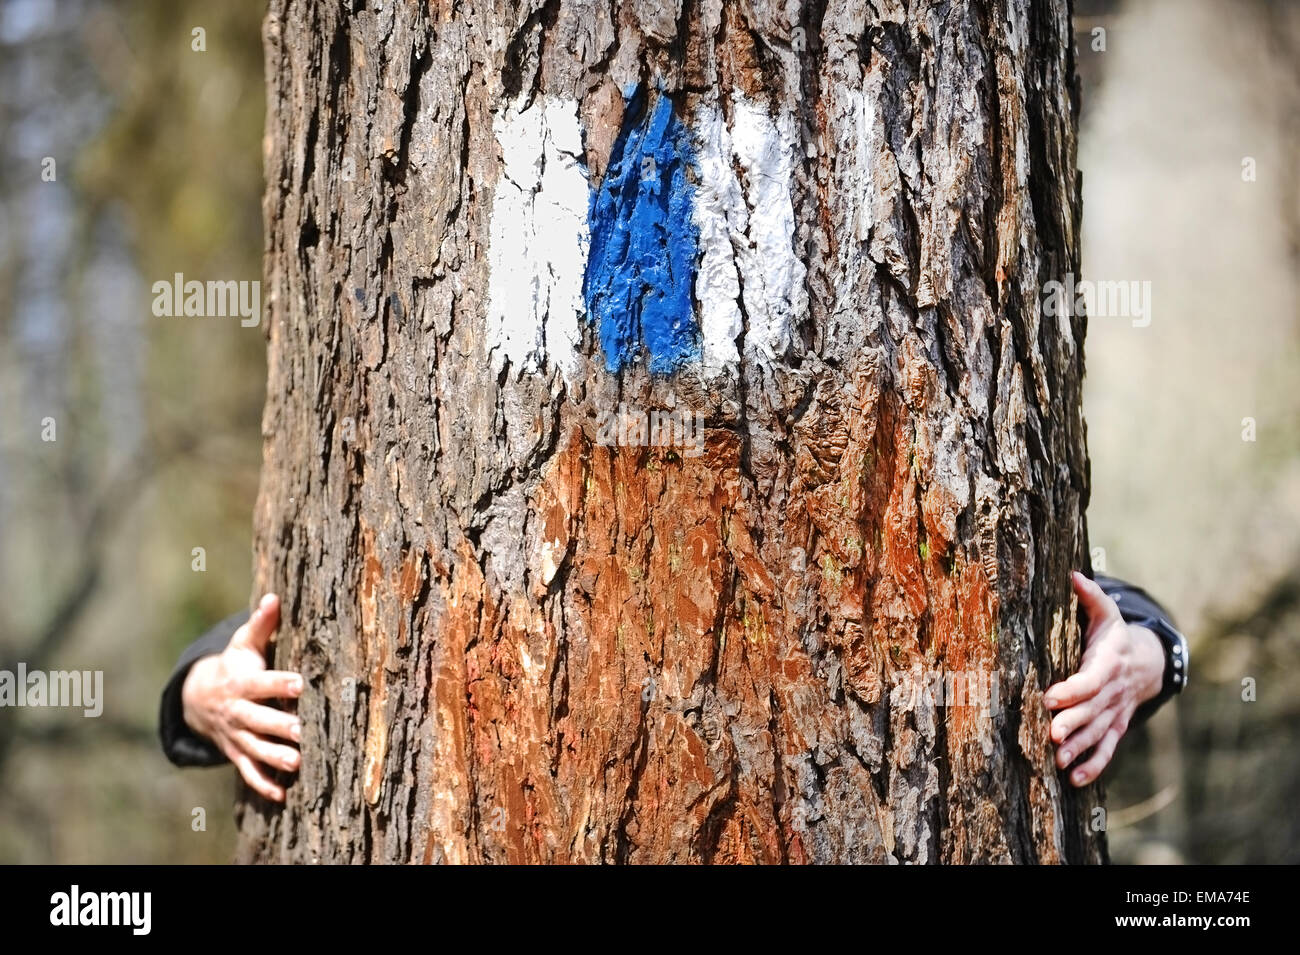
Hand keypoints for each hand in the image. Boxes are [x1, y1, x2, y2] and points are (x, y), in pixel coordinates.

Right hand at [181, 593, 302, 800]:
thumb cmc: (233, 664)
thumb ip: (261, 624)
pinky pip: (248, 771)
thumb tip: (274, 598)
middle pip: (260, 719)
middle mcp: (238, 711)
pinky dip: (262, 784)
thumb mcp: (242, 644)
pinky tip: (281, 796)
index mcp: (241, 683)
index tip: (301, 683)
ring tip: (297, 764)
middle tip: (303, 731)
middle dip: (280, 726)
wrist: (198, 696)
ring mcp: (236, 735)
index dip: (280, 683)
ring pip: (256, 748)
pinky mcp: (237, 752)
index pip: (263, 683)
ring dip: (275, 757)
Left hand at [1043, 572, 1164, 787]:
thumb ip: (1091, 597)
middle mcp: (1113, 692)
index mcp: (1108, 663)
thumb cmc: (1114, 636)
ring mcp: (1115, 712)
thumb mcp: (1106, 614)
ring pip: (1097, 733)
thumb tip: (1073, 575)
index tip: (1050, 697)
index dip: (1072, 689)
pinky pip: (1106, 749)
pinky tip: (1073, 779)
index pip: (1090, 679)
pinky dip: (1092, 765)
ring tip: (1058, 760)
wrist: (1146, 663)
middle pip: (1092, 710)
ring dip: (1079, 749)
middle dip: (1073, 723)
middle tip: (1053, 734)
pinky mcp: (1115, 727)